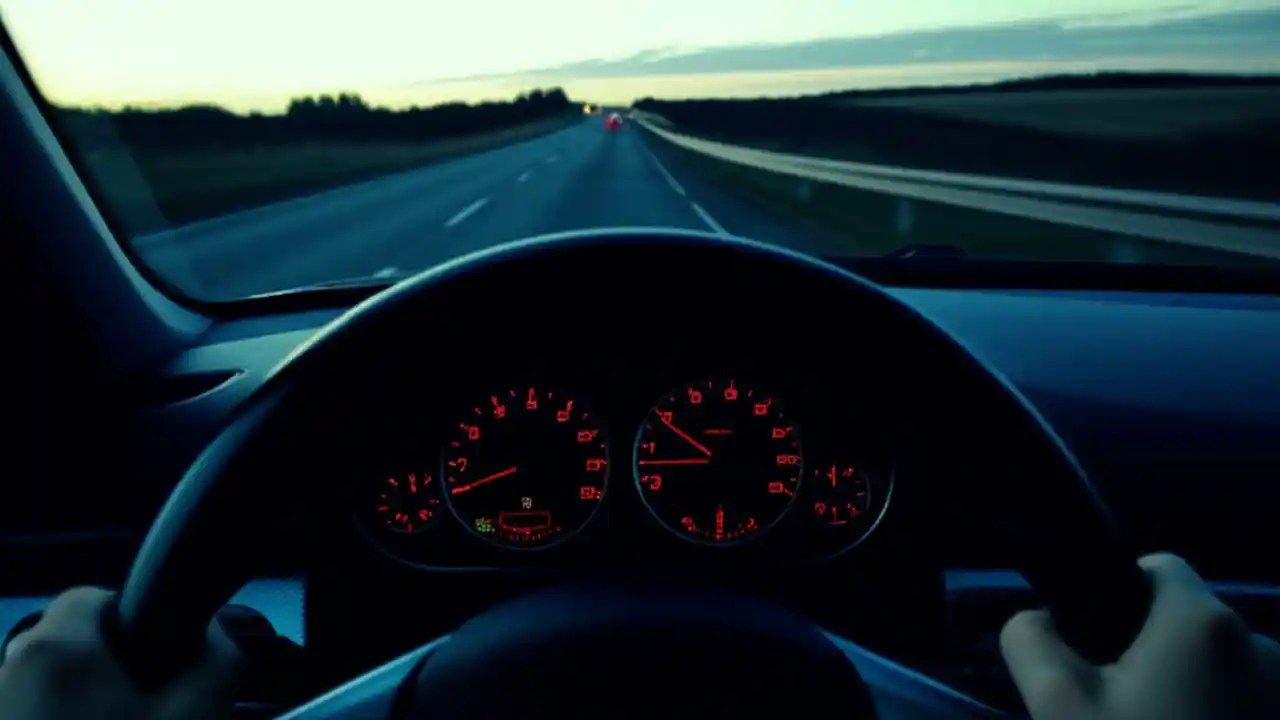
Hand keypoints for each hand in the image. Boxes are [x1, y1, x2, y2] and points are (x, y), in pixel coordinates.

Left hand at [0, 587, 239, 719]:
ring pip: (53, 683)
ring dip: (85, 700)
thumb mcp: (197, 714)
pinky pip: (35, 710)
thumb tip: (212, 632)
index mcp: (53, 648)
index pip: (95, 595)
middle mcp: (6, 668)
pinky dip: (61, 717)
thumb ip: (217, 657)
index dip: (137, 621)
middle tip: (147, 708)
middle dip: (111, 666)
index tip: (159, 665)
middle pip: (72, 643)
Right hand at [1001, 553, 1279, 719]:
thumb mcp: (1055, 704)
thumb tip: (1038, 621)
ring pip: (1220, 671)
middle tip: (1119, 713)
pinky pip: (1243, 704)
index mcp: (1200, 620)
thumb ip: (1030, 639)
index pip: (1158, 567)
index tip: (1098, 648)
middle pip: (1190, 625)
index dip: (1120, 596)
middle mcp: (1262, 646)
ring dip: (1191, 693)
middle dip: (1154, 657)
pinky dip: (1217, 716)